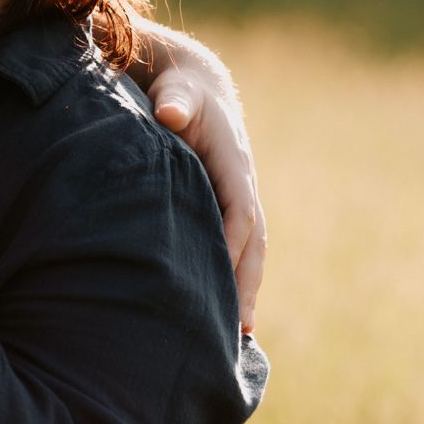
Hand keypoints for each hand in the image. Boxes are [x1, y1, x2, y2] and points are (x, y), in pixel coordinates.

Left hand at [147, 65, 266, 332]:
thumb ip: (175, 100)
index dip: (233, 242)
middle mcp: (241, 185)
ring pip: (248, 251)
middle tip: (240, 327)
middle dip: (247, 282)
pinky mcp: (223, 208)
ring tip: (238, 335)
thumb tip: (171, 113)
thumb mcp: (178, 89)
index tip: (222, 277)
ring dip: (245, 289)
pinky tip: (224, 312)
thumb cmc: (181, 90)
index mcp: (234, 163)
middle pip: (253, 241)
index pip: (240, 209)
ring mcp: (234, 198)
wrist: (194, 88)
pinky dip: (234, 278)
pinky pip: (235, 248)